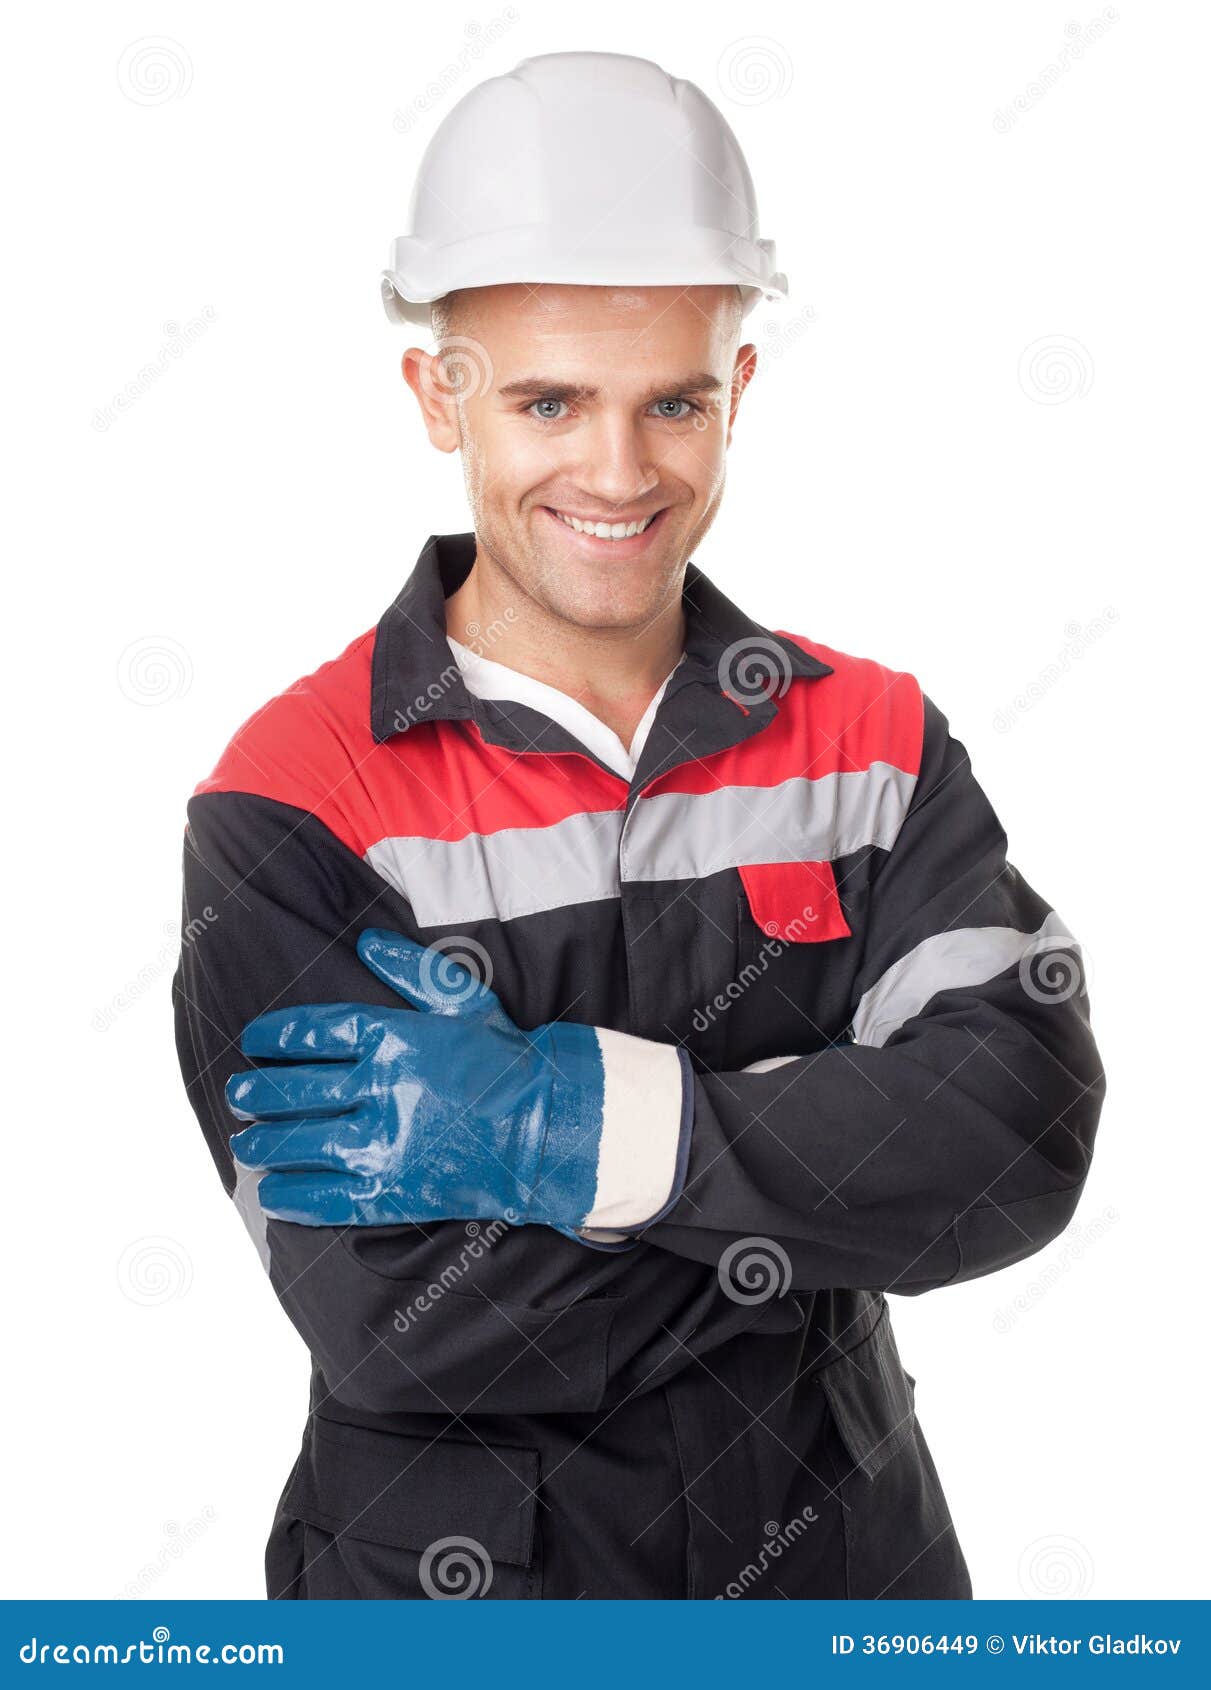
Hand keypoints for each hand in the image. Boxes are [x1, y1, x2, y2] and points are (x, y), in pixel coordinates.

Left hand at [224, 929, 688, 1236]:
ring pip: (302, 1143)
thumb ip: (411, 971)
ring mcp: (386, 1142)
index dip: (277, 1036)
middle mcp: (383, 1088)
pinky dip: (293, 1196)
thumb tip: (364, 941)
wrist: (549, 1127)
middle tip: (239, 1094)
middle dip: (259, 1093)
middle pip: (297, 1090)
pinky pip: (327, 1197)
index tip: (255, 1041)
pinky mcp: (395, 1190)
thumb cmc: (507, 1060)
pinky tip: (272, 1193)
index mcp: (396, 1038)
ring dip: (264, 1144)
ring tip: (246, 1143)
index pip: (315, 1033)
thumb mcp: (465, 1001)